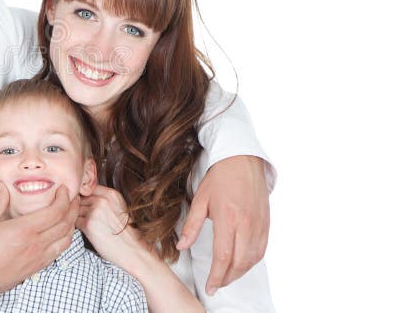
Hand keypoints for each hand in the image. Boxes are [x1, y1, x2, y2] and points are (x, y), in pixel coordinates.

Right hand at [0, 182, 78, 294]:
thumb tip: (2, 187)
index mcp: (26, 230)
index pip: (56, 211)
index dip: (64, 198)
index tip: (64, 190)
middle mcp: (36, 244)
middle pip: (66, 224)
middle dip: (73, 208)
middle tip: (73, 198)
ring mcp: (38, 257)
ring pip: (66, 240)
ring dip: (71, 225)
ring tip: (69, 215)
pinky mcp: (35, 267)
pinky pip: (57, 252)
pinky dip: (63, 240)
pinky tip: (58, 235)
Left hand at [77, 185, 147, 267]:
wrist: (132, 251)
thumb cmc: (124, 232)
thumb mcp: (117, 208)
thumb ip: (103, 199)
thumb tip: (83, 195)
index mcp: (111, 194)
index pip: (88, 188)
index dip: (84, 197)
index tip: (86, 205)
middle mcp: (103, 199)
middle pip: (80, 198)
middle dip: (79, 207)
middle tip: (85, 217)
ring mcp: (95, 211)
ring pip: (75, 209)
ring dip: (76, 216)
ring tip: (87, 225)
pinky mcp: (88, 224)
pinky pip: (74, 221)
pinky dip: (76, 226)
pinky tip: (85, 231)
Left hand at [177, 155, 269, 294]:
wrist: (242, 161)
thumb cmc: (219, 179)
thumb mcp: (199, 200)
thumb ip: (191, 226)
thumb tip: (182, 245)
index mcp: (228, 218)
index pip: (223, 256)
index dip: (216, 275)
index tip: (210, 286)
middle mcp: (246, 224)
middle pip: (239, 262)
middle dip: (227, 278)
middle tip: (216, 285)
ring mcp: (259, 225)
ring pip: (252, 259)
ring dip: (239, 272)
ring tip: (226, 277)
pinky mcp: (266, 224)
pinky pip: (261, 250)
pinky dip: (251, 262)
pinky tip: (241, 264)